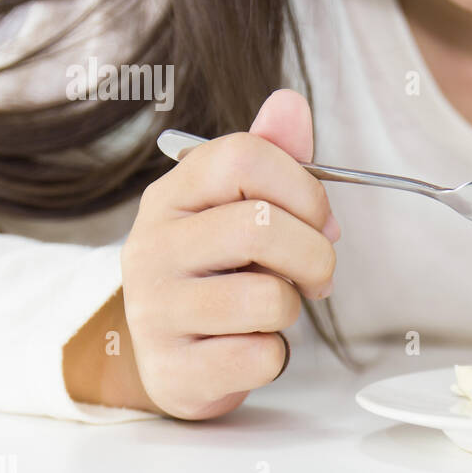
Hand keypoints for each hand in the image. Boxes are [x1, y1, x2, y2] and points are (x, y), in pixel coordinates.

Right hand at [119, 89, 339, 418]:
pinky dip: (272, 356)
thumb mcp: (237, 209)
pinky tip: (247, 346)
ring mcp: (155, 311)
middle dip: (313, 254)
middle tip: (315, 274)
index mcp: (172, 195)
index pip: (243, 157)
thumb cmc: (219, 273)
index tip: (320, 220)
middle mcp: (151, 247)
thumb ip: (271, 157)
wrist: (172, 358)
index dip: (303, 188)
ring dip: (291, 308)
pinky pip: (258, 356)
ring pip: (267, 298)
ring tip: (270, 309)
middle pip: (260, 226)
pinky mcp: (174, 370)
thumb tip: (291, 102)